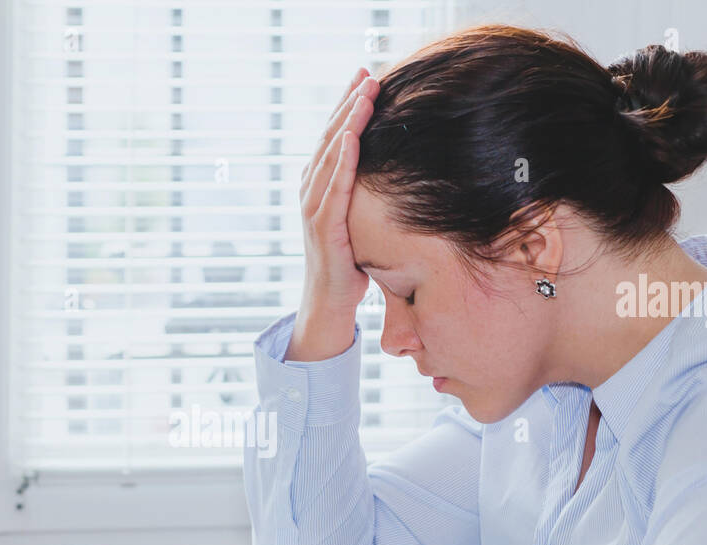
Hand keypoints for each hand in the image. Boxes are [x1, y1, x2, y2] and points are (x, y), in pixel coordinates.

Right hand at [286, 67, 378, 361]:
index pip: (333, 139)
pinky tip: (351, 137)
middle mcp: (311, 195)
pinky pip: (333, 189)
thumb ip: (366, 200)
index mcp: (319, 190)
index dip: (347, 107)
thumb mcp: (359, 225)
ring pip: (330, 157)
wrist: (328, 309)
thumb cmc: (347, 269)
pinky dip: (341, 161)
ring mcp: (313, 211)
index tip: (366, 78)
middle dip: (349, 104)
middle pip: (329, 139)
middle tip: (368, 74)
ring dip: (347, 123)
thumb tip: (395, 179)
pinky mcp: (323, 230)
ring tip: (364, 94)